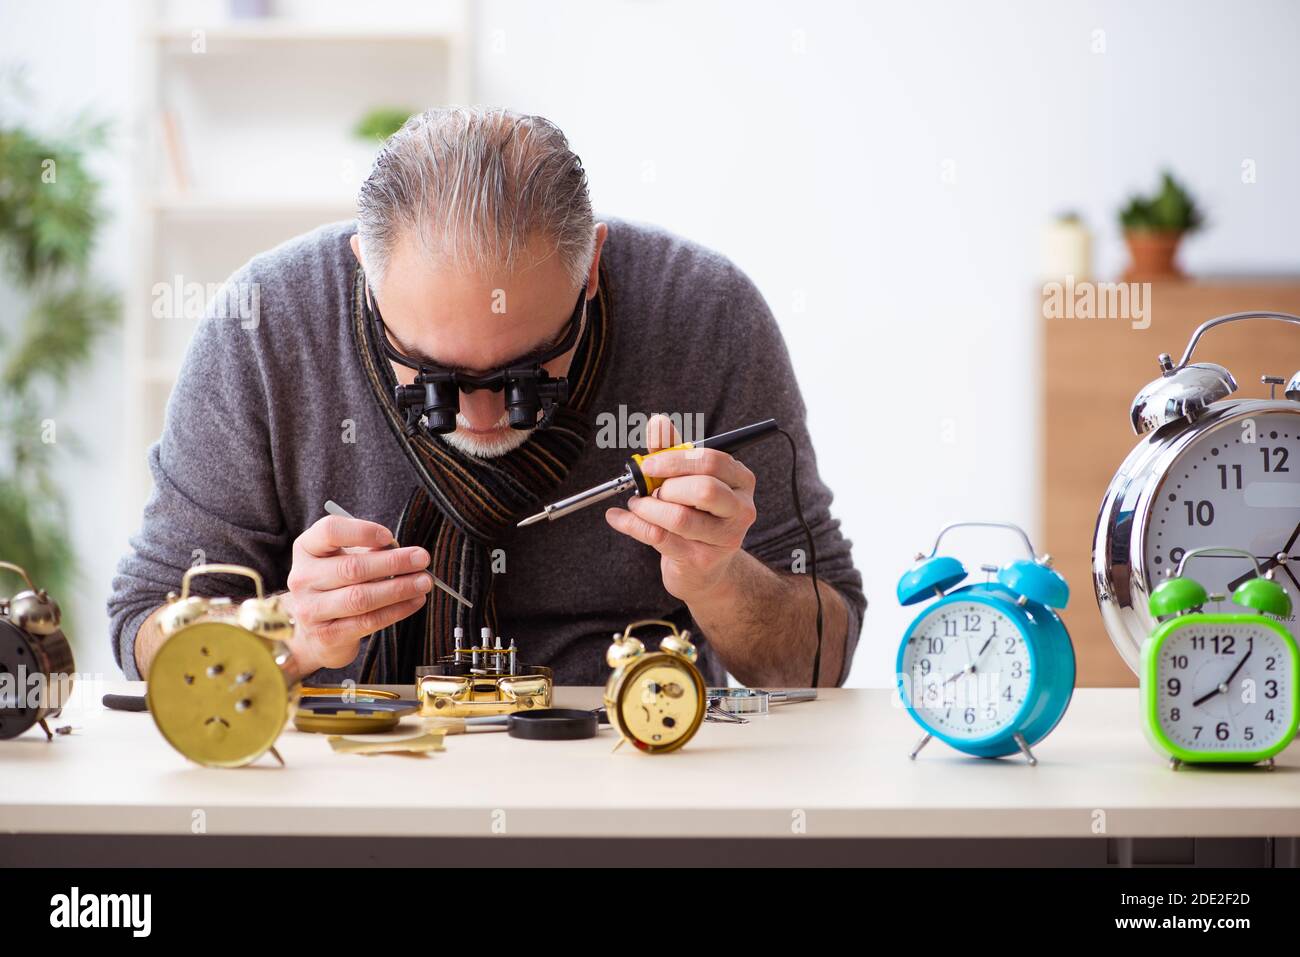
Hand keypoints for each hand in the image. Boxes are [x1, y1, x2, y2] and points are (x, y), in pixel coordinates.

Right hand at [282, 515, 431, 676]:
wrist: (315, 632)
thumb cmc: (337, 585)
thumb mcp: (344, 559)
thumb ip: (368, 550)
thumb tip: (403, 551)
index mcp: (307, 549)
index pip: (330, 531)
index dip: (362, 531)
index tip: (390, 536)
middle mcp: (303, 578)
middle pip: (351, 567)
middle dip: (393, 562)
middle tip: (422, 559)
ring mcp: (311, 609)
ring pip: (360, 597)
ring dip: (399, 588)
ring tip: (423, 582)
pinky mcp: (326, 635)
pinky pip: (368, 621)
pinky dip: (397, 610)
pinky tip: (415, 601)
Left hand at [605, 414, 757, 603]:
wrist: (704, 567)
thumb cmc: (697, 513)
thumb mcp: (687, 479)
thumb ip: (673, 451)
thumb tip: (658, 422)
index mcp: (740, 480)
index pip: (712, 461)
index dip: (675, 459)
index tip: (649, 463)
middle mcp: (740, 508)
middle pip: (704, 489)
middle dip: (666, 486)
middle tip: (648, 489)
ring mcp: (724, 538)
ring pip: (680, 518)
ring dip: (647, 508)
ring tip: (637, 504)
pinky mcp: (702, 560)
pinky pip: (660, 538)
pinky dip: (632, 525)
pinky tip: (619, 518)